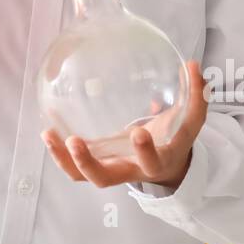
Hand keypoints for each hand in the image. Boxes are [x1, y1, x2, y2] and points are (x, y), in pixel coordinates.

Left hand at [42, 60, 207, 189]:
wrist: (167, 166)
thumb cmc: (175, 138)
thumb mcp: (190, 120)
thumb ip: (196, 95)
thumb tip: (193, 64)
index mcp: (156, 162)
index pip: (152, 161)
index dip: (145, 151)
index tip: (139, 131)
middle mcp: (130, 171)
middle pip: (104, 178)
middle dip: (88, 164)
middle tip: (74, 142)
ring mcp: (110, 170)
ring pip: (82, 176)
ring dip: (64, 159)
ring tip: (48, 135)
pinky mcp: (96, 164)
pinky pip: (74, 166)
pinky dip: (59, 153)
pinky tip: (47, 131)